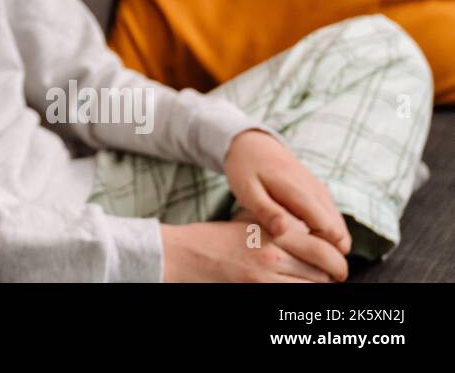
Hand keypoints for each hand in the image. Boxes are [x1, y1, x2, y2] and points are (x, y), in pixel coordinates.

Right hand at [160, 220, 342, 281]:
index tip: (338, 261)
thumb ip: (278, 227)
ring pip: (312, 288)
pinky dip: (300, 295)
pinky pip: (292, 298)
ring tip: (316, 284)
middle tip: (336, 277)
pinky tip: (295, 289)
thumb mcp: (248, 222)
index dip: (338, 258)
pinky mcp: (256, 290)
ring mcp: (265, 275)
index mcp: (272, 230)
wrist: (182, 254)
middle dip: (335, 276)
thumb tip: (310, 233)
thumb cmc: (213, 237)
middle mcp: (273, 252)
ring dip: (319, 287)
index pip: (323, 246)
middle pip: (324, 270)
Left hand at [223, 129, 351, 260]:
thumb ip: (266, 211)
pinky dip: (326, 231)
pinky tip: (305, 239)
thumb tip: (283, 231)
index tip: (310, 266)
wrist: (252, 142)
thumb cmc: (245, 168)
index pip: (331, 233)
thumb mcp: (246, 190)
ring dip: (329, 243)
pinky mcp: (319, 191)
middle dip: (330, 253)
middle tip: (309, 266)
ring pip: (339, 226)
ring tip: (307, 255)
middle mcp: (318, 192)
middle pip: (340, 233)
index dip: (327, 254)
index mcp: (301, 193)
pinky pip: (332, 218)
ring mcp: (321, 191)